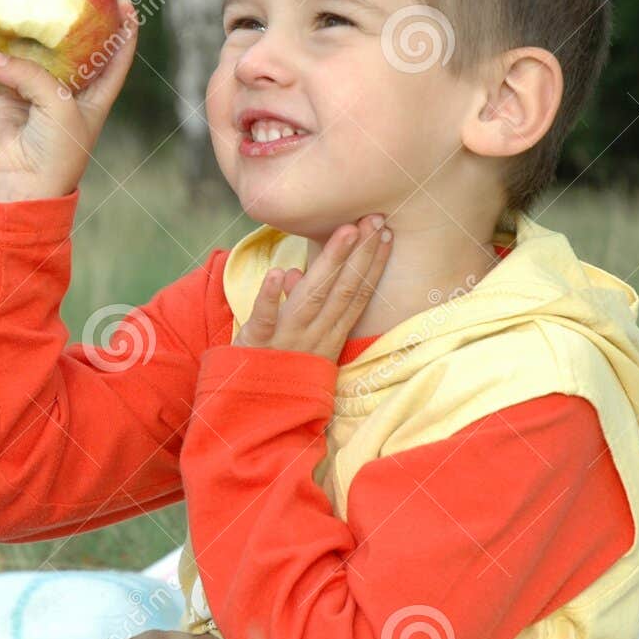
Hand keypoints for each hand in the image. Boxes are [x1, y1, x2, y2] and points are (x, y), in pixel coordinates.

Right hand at [0, 0, 138, 201]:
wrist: (23, 189)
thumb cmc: (55, 150)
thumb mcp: (57, 106)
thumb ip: (31, 74)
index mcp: (95, 100)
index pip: (117, 58)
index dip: (124, 31)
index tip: (124, 2)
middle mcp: (67, 97)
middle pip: (74, 52)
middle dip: (72, 25)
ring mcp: (36, 101)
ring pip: (30, 60)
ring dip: (24, 37)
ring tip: (21, 5)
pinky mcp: (8, 106)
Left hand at [233, 214, 392, 362]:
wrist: (253, 418)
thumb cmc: (276, 372)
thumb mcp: (298, 341)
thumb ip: (297, 305)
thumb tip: (294, 272)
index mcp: (328, 336)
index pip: (357, 295)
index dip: (373, 264)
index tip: (385, 234)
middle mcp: (314, 338)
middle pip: (343, 291)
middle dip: (361, 254)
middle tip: (375, 220)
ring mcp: (286, 342)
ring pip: (312, 298)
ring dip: (330, 263)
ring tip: (346, 231)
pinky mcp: (256, 347)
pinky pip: (264, 320)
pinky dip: (271, 297)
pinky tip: (280, 272)